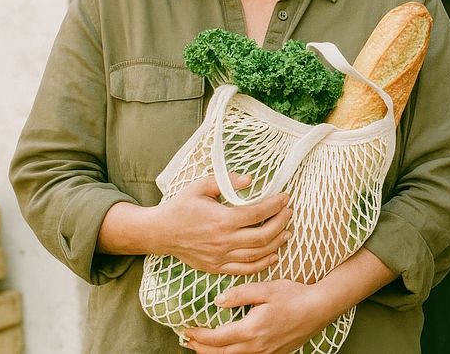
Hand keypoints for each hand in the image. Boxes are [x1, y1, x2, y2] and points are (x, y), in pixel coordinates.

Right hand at [157, 174, 291, 274]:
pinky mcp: (216, 267)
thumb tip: (250, 180)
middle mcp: (223, 241)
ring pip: (257, 254)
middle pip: (262, 236)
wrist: (160, 232)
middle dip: (281, 223)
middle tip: (289, 213)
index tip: (285, 197)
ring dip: (276, 243)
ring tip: (287, 232)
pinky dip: (262, 264)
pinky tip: (273, 255)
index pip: (257, 213)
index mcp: (221, 219)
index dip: (275, 205)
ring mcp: (220, 257)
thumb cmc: (181, 206)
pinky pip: (245, 270)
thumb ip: (226, 181)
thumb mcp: (201, 186)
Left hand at [182, 280, 333, 353]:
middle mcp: (257, 346)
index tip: (187, 330)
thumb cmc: (294, 296)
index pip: (217, 338)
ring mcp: (266, 353)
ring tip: (202, 347)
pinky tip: (229, 349)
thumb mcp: (266, 288)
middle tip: (187, 341)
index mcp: (252, 329)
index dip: (200, 336)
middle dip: (202, 349)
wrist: (319, 309)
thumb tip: (218, 301)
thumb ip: (240, 294)